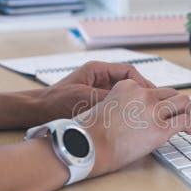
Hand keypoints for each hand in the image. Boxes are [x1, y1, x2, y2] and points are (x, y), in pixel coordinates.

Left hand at [33, 61, 155, 121]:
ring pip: (124, 95)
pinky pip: (115, 105)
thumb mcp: (84, 98)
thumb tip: (129, 102)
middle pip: (129, 83)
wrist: (36, 113)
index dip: (142, 82)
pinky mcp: (96, 104)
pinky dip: (123, 112)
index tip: (151, 93)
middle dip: (141, 93)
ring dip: (133, 103)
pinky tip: (129, 121)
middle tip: (154, 104)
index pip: (128, 71)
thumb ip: (108, 98)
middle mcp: (99, 78)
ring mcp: (98, 90)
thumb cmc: (54, 101)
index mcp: (97, 70)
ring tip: (144, 114)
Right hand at [78, 80, 190, 176]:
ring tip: (186, 121)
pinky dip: (190, 125)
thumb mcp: (104, 106)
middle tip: (178, 113)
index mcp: (128, 86)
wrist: (88, 145)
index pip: (152, 89)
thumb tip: (134, 117)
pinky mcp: (161, 128)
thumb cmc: (90, 132)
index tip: (158, 110)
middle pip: (171, 93)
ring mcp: (153, 110)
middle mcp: (142, 94)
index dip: (158, 101)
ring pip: (183, 102)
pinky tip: (189, 131)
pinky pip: (184, 121)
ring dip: (186, 111)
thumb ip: (122, 105)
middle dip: (176, 104)